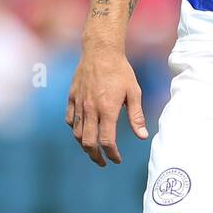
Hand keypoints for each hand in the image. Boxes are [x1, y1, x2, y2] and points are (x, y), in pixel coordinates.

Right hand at [66, 46, 147, 166]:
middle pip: (88, 143)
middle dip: (96, 156)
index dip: (112, 155)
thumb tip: (142, 136)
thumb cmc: (121, 71)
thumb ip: (136, 116)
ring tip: (93, 150)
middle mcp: (91, 109)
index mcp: (107, 109)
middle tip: (103, 162)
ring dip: (85, 146)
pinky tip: (83, 131)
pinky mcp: (72, 97)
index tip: (117, 159)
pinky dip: (76, 130)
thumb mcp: (134, 92)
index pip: (107, 141)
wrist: (100, 51)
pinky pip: (70, 119)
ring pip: (77, 133)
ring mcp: (79, 104)